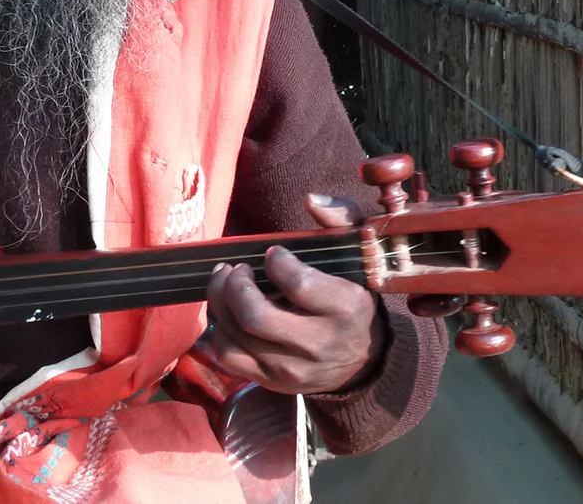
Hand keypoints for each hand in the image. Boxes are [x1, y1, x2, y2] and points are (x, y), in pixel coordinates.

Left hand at [203, 193, 385, 394]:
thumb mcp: (360, 253)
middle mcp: (318, 344)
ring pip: (235, 336)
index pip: (298, 284)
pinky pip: (228, 356)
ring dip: (220, 302)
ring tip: (225, 282)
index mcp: (345, 308)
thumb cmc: (353, 295)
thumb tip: (311, 200)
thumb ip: (341, 219)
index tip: (273, 253)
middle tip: (235, 269)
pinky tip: (228, 312)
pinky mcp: (271, 381)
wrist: (362, 359)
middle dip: (235, 285)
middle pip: (255, 316)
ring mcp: (291, 368)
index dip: (276, 262)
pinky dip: (220, 329)